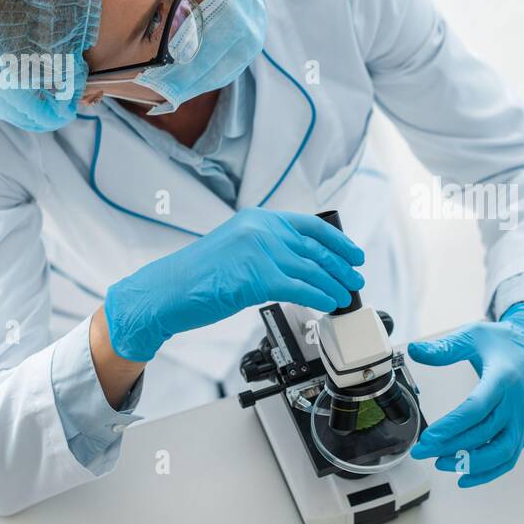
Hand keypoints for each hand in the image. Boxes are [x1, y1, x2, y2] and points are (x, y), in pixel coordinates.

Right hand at [105, 208, 364, 361]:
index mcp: (258, 219)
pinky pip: (302, 288)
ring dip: (335, 285)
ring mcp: (260, 252)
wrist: (167, 291)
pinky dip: (321, 297)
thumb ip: (268, 248)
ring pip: (313, 270)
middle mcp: (262, 230)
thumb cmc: (199, 276)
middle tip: (356, 279)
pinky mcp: (258, 278)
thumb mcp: (237, 248)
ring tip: (346, 296)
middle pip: (316, 249)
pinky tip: (329, 304)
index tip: (354, 253)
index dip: (338, 241)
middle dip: (342, 267)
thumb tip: (304, 263)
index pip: (310, 226)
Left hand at [408, 303, 523, 486]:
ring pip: (501, 452)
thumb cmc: (501, 344)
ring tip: (441, 463)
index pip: (477, 407)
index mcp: (503, 378)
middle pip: (484, 433)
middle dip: (450, 446)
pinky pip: (509, 458)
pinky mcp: (523, 431)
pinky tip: (464, 477)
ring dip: (471, 463)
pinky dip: (488, 473)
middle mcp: (516, 403)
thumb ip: (444, 347)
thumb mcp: (472, 335)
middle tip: (422, 451)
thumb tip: (414, 351)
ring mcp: (522, 420)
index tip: (429, 437)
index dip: (452, 426)